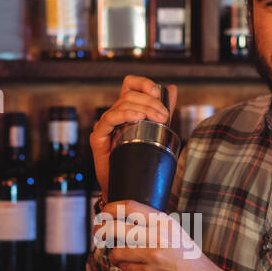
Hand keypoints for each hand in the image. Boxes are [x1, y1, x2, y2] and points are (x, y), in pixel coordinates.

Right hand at [89, 75, 176, 196]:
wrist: (127, 187)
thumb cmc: (139, 159)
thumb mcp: (156, 130)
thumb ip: (162, 110)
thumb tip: (173, 88)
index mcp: (126, 109)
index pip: (130, 84)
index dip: (143, 83)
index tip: (158, 93)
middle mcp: (114, 114)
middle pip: (129, 94)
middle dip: (150, 102)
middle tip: (164, 116)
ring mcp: (105, 125)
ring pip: (121, 104)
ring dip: (142, 108)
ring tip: (157, 118)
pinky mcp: (98, 137)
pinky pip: (109, 119)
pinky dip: (124, 115)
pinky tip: (136, 118)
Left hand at [96, 200, 221, 270]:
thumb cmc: (190, 261)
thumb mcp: (176, 235)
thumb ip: (154, 226)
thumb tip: (124, 221)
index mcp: (164, 222)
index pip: (129, 207)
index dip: (110, 208)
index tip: (102, 213)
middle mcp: (158, 235)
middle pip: (115, 227)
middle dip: (101, 231)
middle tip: (99, 235)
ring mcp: (153, 255)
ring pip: (117, 250)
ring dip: (114, 255)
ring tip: (119, 257)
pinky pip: (125, 268)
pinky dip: (124, 268)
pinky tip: (130, 268)